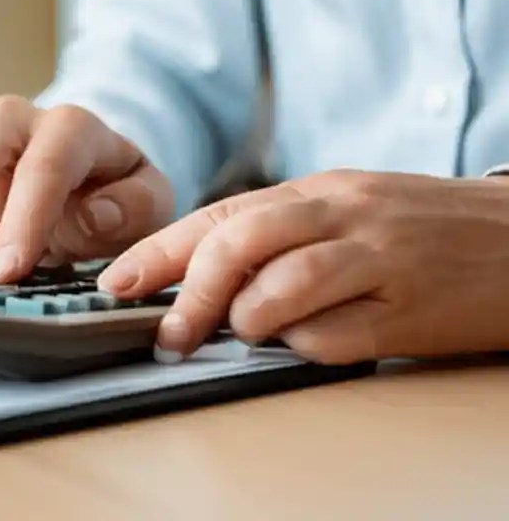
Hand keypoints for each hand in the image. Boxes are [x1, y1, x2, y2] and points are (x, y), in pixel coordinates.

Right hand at [0, 96, 174, 280]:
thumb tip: (90, 214)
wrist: (81, 187)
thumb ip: (133, 210)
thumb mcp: (149, 209)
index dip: (22, 221)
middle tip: (7, 258)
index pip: (42, 165)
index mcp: (73, 128)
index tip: (10, 271)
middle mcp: (14, 116)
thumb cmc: (115, 201)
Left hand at [99, 170, 508, 362]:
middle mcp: (343, 215)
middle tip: (168, 334)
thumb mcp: (348, 207)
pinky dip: (304, 347)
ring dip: (245, 319)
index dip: (159, 252)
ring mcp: (380, 260)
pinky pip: (339, 334)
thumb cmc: (422, 228)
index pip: (220, 216)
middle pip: (241, 243)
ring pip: (285, 285)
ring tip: (238, 336)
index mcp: (318, 190)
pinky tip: (298, 348)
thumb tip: (193, 271)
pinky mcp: (413, 312)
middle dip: (191, 292)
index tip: (117, 285)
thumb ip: (280, 231)